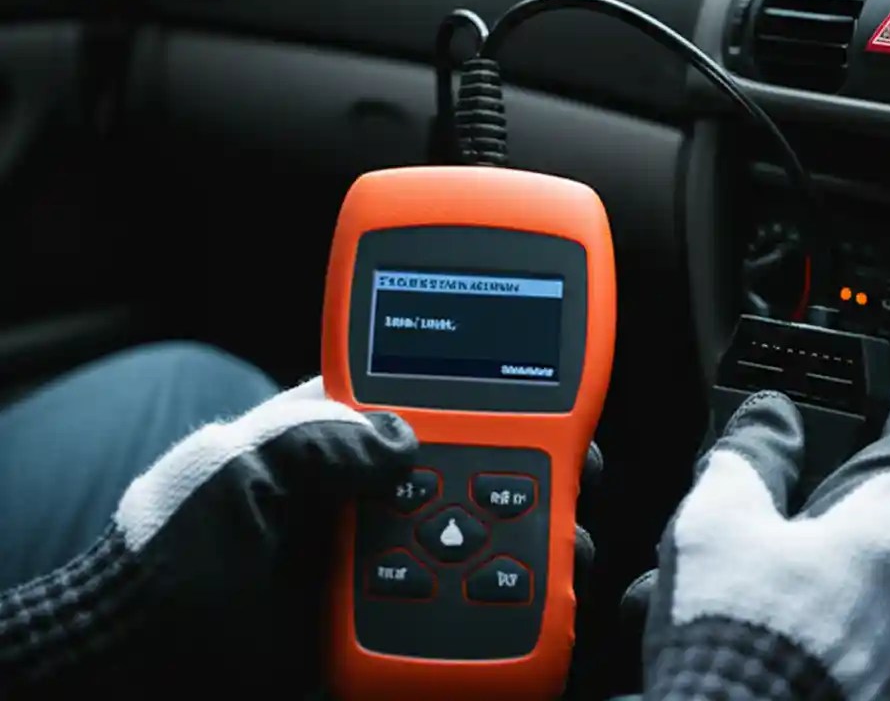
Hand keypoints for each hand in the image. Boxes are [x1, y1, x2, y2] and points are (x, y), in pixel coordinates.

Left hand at [0, 378, 601, 697]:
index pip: (439, 402)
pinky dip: (509, 611)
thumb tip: (405, 444)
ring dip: (540, 545)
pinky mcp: (398, 617)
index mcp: (344, 439)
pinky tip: (534, 611)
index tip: (553, 405)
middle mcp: (380, 494)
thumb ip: (320, 442)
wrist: (154, 646)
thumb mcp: (241, 468)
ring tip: (566, 554)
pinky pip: (466, 611)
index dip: (500, 398)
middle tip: (580, 483)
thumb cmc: (180, 541)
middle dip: (541, 475)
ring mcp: (393, 556)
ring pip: (488, 541)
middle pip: (484, 473)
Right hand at [642, 389, 889, 700]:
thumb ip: (750, 457)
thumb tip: (768, 419)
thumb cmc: (738, 636)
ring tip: (742, 594)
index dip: (889, 426)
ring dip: (813, 582)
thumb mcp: (718, 520)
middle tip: (764, 528)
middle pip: (876, 530)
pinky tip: (759, 638)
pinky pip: (856, 642)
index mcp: (887, 533)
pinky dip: (816, 631)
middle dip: (823, 524)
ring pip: (863, 591)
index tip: (881, 412)